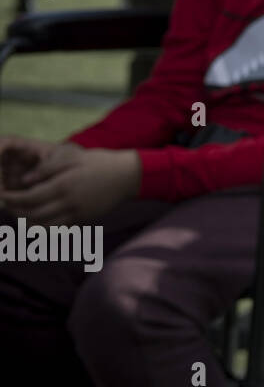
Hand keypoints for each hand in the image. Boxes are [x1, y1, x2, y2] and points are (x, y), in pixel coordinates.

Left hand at [0, 146, 139, 224]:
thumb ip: (48, 169)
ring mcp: (77, 213)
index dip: (13, 199)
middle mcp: (69, 202)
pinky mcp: (84, 219)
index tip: (4, 196)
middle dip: (17, 212)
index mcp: (64, 185)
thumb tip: (25, 181)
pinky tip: (39, 221)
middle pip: (34, 215)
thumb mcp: (74, 157)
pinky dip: (45, 228)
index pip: (30, 198)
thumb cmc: (100, 162)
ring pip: (45, 226)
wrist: (128, 176)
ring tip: (20, 215)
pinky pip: (60, 229)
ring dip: (28, 223)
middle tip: (7, 206)